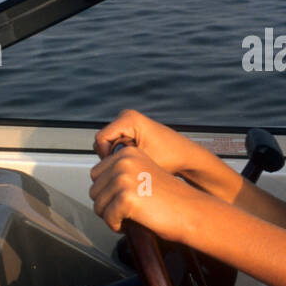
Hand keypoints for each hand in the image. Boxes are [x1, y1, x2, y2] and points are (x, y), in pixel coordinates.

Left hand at [88, 144, 197, 235]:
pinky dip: (116, 225)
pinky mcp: (125, 197)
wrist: (190, 211)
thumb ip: (122, 173)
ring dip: (111, 216)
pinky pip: (108, 218)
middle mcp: (124, 162)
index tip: (121, 199)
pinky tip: (130, 224)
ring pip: (98, 205)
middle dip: (107, 204)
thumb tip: (98, 186)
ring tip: (128, 217)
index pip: (97, 174)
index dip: (106, 191)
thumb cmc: (170, 198)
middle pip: (94, 190)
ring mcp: (124, 178)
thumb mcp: (143, 173)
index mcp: (128, 153)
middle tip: (124, 211)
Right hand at [93, 109, 207, 177]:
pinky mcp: (131, 130)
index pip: (101, 138)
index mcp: (128, 118)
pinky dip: (122, 155)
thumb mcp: (141, 161)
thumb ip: (119, 162)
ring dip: (117, 157)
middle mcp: (127, 116)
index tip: (119, 167)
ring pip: (108, 144)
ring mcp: (128, 123)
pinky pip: (115, 145)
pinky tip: (136, 161)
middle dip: (111, 156)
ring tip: (135, 163)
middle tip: (129, 166)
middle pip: (102, 141)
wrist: (186, 156)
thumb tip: (100, 169)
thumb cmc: (170, 157)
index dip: (106, 156)